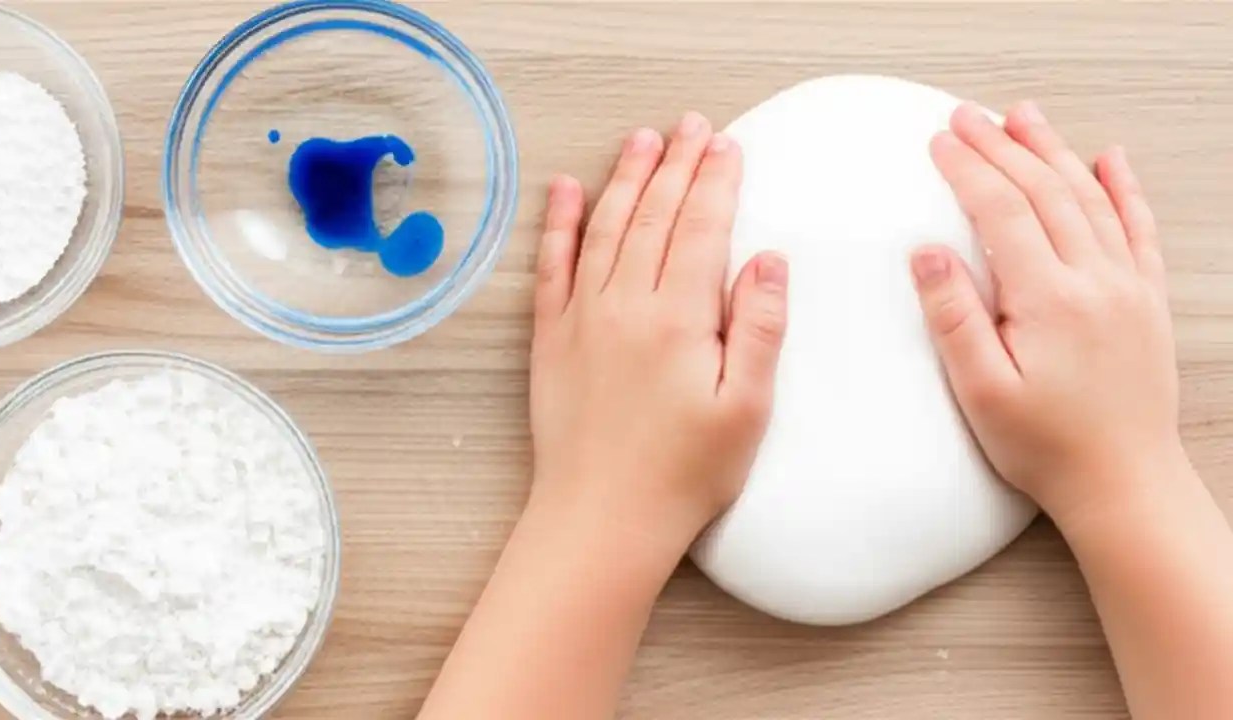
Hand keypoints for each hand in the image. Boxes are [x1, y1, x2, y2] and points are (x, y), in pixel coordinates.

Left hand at [529, 112, 788, 550]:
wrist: (602, 518)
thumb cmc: (682, 474)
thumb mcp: (745, 409)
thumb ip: (758, 328)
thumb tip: (768, 260)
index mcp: (677, 319)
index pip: (700, 230)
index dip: (717, 183)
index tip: (728, 147)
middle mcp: (624, 306)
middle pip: (653, 217)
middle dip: (677, 165)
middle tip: (693, 127)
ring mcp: (581, 318)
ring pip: (604, 228)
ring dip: (626, 179)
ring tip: (643, 140)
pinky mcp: (551, 339)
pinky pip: (551, 266)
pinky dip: (559, 223)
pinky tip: (566, 190)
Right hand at [912, 101, 1181, 523]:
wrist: (1125, 483)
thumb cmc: (1047, 446)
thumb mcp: (981, 391)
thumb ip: (954, 317)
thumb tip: (926, 253)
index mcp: (1050, 300)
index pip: (1002, 212)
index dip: (968, 170)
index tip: (940, 141)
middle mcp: (1096, 281)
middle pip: (1044, 191)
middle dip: (1001, 147)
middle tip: (967, 116)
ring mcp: (1128, 287)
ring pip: (1089, 198)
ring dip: (1053, 151)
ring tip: (1023, 117)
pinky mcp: (1146, 301)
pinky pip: (1138, 228)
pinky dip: (1123, 188)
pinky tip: (1110, 160)